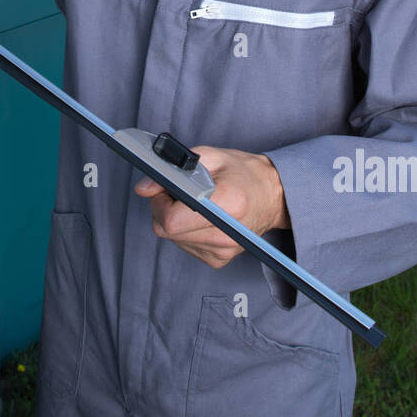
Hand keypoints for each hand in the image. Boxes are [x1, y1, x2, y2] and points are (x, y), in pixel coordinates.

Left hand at [134, 146, 288, 268]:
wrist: (274, 196)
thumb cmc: (243, 173)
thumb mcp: (210, 157)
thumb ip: (172, 169)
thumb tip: (143, 188)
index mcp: (227, 204)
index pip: (172, 220)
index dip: (161, 202)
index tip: (167, 188)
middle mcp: (225, 234)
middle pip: (167, 230)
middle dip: (164, 208)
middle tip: (180, 191)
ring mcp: (222, 250)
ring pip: (171, 238)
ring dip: (174, 219)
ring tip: (195, 203)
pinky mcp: (218, 259)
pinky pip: (183, 245)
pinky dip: (184, 230)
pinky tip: (200, 217)